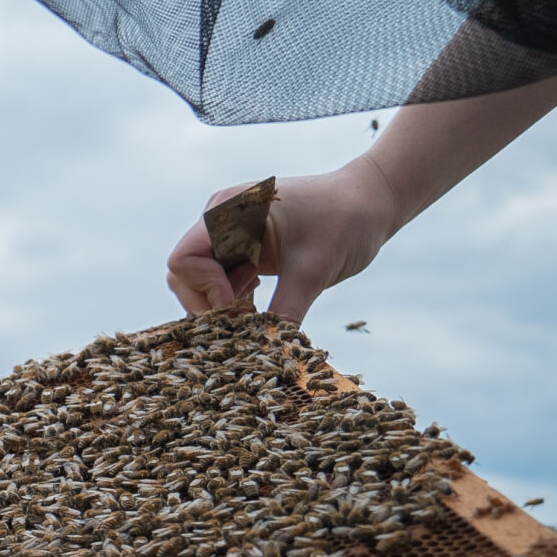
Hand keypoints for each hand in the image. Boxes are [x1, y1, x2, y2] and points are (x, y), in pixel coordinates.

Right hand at [166, 158, 401, 322]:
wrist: (372, 200)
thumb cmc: (346, 222)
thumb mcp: (314, 271)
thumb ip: (285, 312)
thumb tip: (270, 356)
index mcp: (230, 211)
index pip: (184, 260)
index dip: (204, 290)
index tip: (238, 306)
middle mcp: (220, 218)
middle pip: (184, 273)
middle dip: (209, 302)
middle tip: (245, 317)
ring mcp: (228, 231)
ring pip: (198, 280)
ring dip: (221, 303)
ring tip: (255, 310)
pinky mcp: (240, 245)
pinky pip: (218, 279)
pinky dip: (232, 299)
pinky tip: (258, 303)